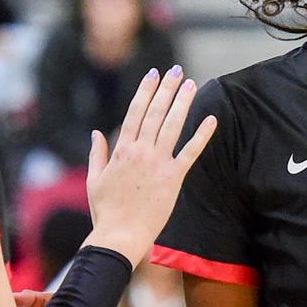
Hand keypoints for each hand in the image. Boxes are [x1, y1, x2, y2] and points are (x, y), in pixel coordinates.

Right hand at [84, 66, 216, 264]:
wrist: (119, 235)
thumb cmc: (105, 211)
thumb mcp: (94, 180)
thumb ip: (96, 154)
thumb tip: (96, 133)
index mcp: (121, 150)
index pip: (135, 112)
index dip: (146, 91)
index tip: (153, 74)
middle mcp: (140, 152)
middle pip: (155, 113)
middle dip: (166, 89)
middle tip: (176, 70)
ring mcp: (158, 164)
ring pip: (172, 126)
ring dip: (182, 103)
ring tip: (191, 84)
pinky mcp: (173, 178)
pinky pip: (191, 152)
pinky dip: (202, 135)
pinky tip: (211, 119)